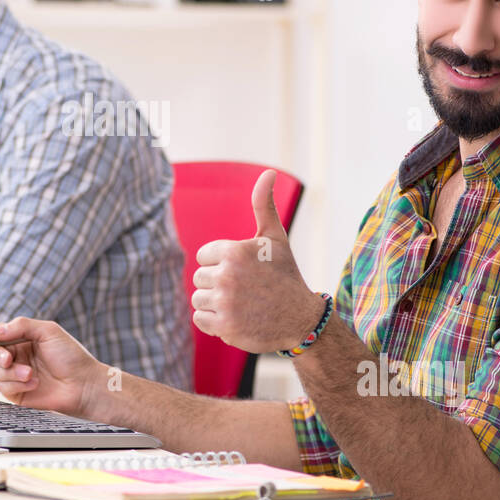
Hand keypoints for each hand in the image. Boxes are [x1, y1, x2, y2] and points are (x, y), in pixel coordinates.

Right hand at [0, 318, 106, 416]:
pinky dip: (17, 385)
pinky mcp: (18, 394)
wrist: (83, 385)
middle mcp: (19, 357)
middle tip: (8, 358)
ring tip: (31, 374)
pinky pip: (4, 387)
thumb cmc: (71, 357)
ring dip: (12, 372)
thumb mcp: (48, 332)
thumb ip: (21, 326)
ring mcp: (17, 376)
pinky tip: (34, 383)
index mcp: (24, 340)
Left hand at [192, 169, 325, 352]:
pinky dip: (214, 321)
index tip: (243, 270)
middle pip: (199, 278)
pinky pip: (200, 319)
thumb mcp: (275, 238)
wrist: (301, 319)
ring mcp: (225, 303)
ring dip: (215, 303)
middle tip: (244, 290)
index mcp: (234, 251)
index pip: (204, 256)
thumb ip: (263, 204)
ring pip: (198, 299)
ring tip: (241, 303)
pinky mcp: (224, 327)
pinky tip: (236, 318)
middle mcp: (227, 276)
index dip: (221, 263)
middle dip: (218, 283)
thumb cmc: (284, 275)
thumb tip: (268, 172)